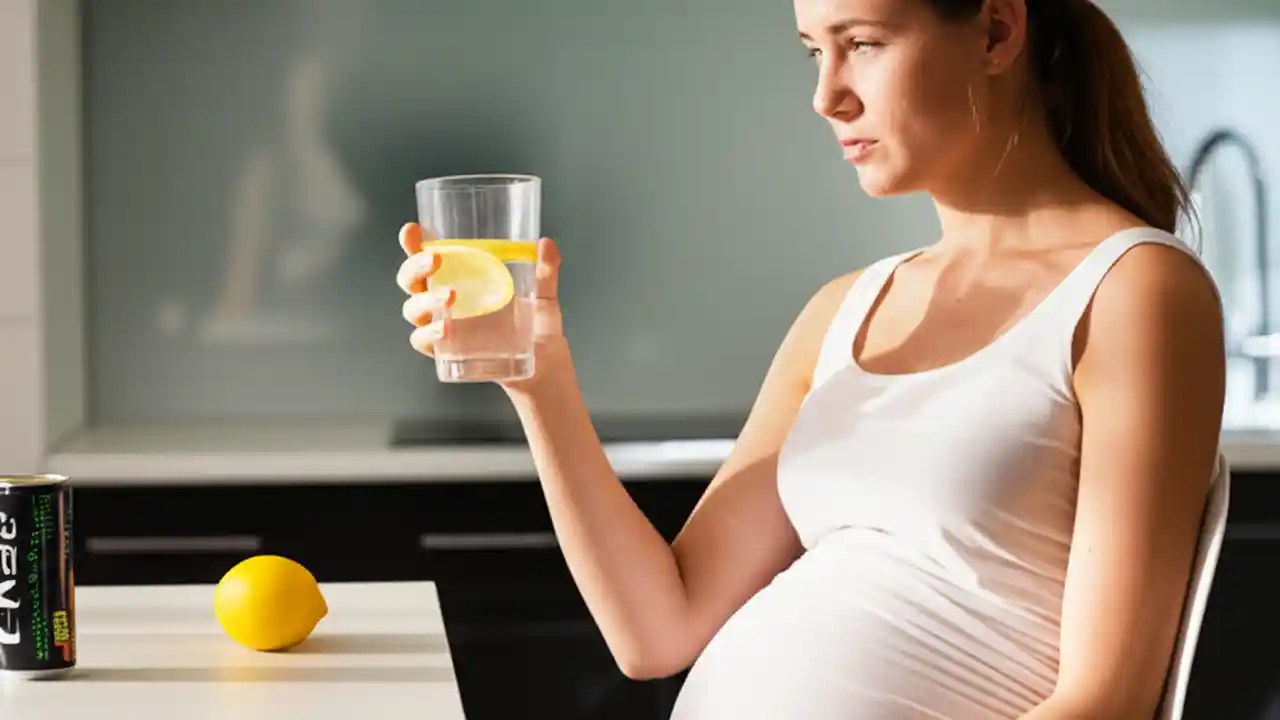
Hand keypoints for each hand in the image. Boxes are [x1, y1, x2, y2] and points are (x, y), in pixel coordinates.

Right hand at [396, 222, 571, 391]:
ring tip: (449, 296)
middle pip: (412, 281)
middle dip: (414, 267)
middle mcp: (443, 301)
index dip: (413, 243)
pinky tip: (444, 330)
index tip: (413, 230)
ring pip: (414, 310)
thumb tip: (547, 243)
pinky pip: (424, 342)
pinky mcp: (447, 352)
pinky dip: (429, 335)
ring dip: (425, 300)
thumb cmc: (536, 328)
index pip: (427, 257)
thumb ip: (545, 271)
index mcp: (459, 280)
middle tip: (435, 260)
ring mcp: (442, 326)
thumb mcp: (543, 297)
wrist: (544, 367)